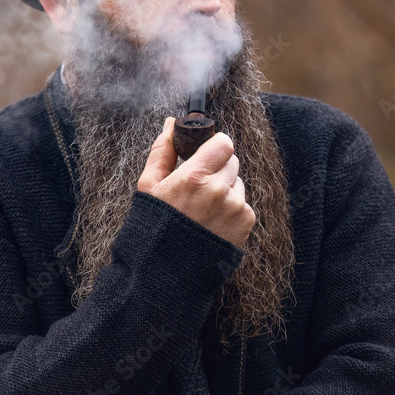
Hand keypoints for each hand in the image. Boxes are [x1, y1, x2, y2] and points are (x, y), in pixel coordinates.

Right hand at [136, 116, 255, 248]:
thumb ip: (162, 151)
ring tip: (204, 210)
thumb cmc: (154, 226)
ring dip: (226, 190)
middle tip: (199, 188)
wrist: (167, 270)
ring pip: (238, 183)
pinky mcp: (245, 223)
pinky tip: (213, 222)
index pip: (224, 143)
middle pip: (232, 162)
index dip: (215, 147)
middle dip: (218, 169)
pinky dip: (232, 210)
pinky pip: (244, 204)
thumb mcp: (149, 186)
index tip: (206, 156)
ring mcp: (235, 207)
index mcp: (194, 176)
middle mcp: (219, 190)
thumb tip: (171, 124)